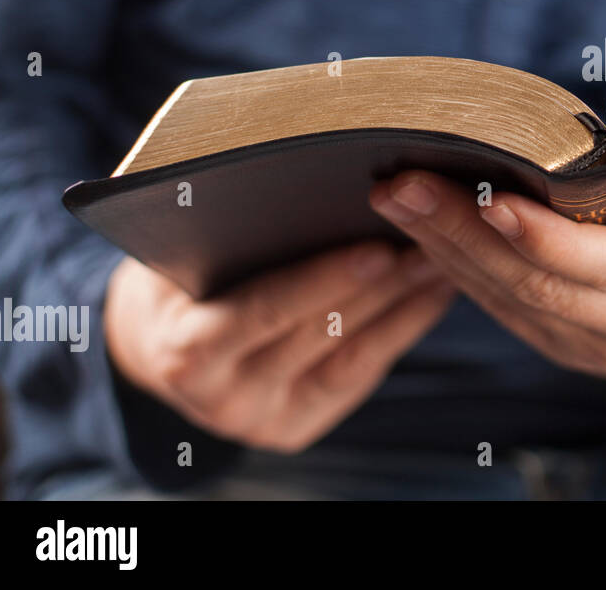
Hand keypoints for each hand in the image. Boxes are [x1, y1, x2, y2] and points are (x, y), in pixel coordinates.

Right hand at [104, 242, 455, 451]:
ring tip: (446, 257)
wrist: (158, 345)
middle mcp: (223, 399)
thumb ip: (226, 235)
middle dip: (385, 284)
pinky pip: (362, 374)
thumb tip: (306, 178)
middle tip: (435, 239)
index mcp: (185, 351)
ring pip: (353, 355)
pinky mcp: (297, 426)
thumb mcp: (181, 256)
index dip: (323, 281)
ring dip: (406, 303)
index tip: (380, 248)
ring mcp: (264, 419)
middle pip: (320, 333)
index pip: (262, 313)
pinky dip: (403, 328)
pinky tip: (436, 291)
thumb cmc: (177, 279)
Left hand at [369, 136, 605, 395]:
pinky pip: (505, 309)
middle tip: (403, 183)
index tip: (494, 197)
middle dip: (464, 235)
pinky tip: (419, 228)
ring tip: (393, 195)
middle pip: (537, 286)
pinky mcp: (566, 343)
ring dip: (445, 250)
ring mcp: (594, 343)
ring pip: (509, 301)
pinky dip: (456, 269)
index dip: (551, 239)